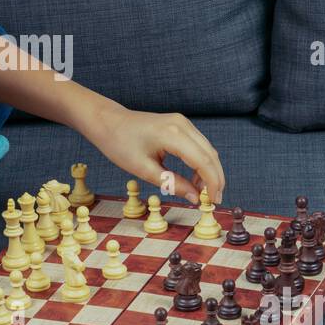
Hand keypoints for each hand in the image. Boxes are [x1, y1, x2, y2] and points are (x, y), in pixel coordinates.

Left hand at [84, 105, 225, 205]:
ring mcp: (182, 122)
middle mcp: (182, 125)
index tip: (213, 201)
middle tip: (213, 200)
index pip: (204, 161)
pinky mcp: (180, 125)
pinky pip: (199, 145)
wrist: (108, 122)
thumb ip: (171, 183)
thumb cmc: (120, 144)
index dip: (212, 183)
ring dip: (210, 172)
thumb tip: (194, 197)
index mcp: (172, 134)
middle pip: (211, 155)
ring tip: (203, 193)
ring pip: (207, 150)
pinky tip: (195, 179)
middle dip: (216, 179)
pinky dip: (202, 162)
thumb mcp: (143, 169)